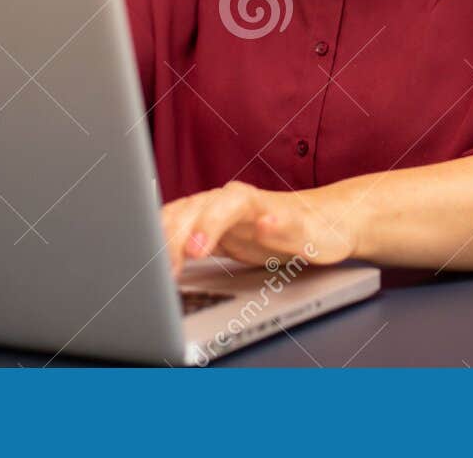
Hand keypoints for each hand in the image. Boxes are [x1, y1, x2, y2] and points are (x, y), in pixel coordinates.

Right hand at [160, 181, 358, 276]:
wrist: (320, 221)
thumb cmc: (319, 230)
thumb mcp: (312, 236)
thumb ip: (288, 230)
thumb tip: (266, 221)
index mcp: (253, 199)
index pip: (223, 205)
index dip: (207, 226)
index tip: (195, 251)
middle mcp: (229, 200)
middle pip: (192, 210)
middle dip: (174, 238)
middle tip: (167, 273)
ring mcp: (215, 212)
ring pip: (178, 216)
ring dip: (161, 240)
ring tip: (153, 272)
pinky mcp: (208, 228)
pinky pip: (176, 228)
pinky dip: (160, 241)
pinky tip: (151, 258)